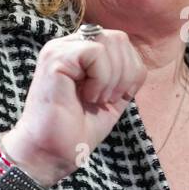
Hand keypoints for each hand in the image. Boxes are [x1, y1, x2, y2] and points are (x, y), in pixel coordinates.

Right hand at [3, 28, 146, 186]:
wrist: (53, 151)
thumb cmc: (78, 128)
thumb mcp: (112, 96)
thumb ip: (123, 74)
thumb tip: (136, 61)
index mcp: (80, 52)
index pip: (120, 42)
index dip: (130, 69)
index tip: (116, 97)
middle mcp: (68, 45)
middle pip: (118, 38)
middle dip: (125, 73)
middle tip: (107, 99)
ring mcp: (59, 49)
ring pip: (109, 42)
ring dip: (113, 77)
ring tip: (95, 99)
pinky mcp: (56, 57)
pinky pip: (95, 52)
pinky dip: (101, 78)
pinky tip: (87, 96)